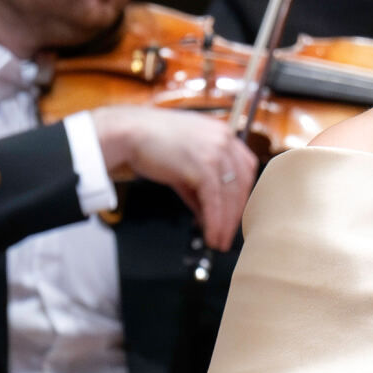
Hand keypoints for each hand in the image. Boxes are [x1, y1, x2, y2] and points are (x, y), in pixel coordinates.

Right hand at [89, 106, 261, 249]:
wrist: (127, 132)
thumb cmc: (151, 143)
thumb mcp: (184, 161)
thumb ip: (199, 186)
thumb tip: (208, 214)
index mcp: (224, 134)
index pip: (245, 168)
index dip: (243, 192)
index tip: (236, 211)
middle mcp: (225, 140)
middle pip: (242, 184)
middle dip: (236, 212)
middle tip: (229, 233)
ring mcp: (216, 152)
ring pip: (230, 195)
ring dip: (226, 222)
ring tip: (220, 241)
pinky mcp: (203, 166)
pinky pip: (215, 200)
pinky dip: (215, 221)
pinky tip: (212, 235)